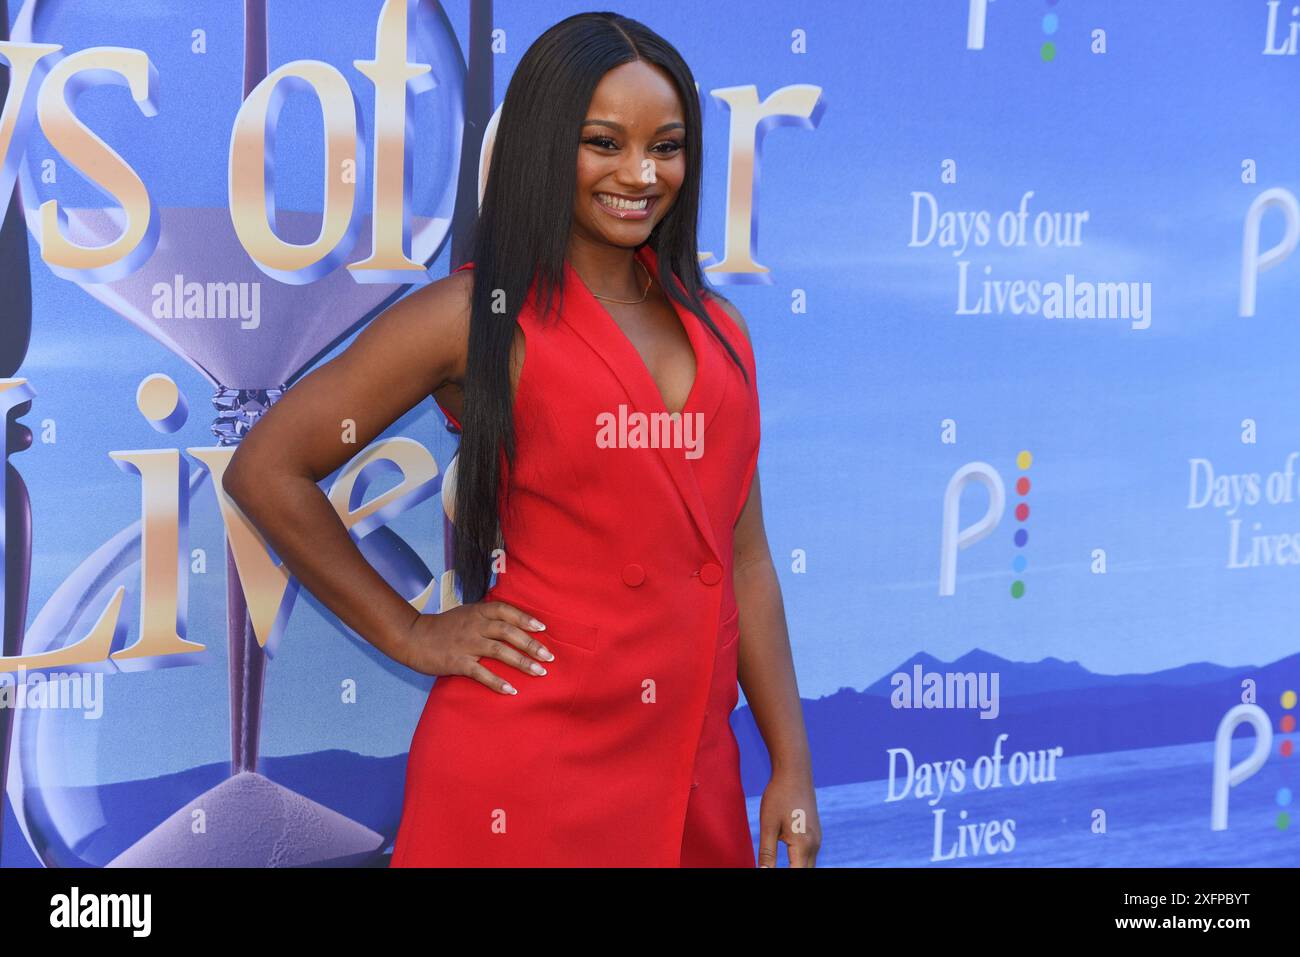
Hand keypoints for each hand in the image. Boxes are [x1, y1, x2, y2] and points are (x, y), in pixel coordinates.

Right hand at [396, 601, 553, 693]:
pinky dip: (496, 681)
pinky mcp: (456, 662)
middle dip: (531, 644)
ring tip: (539, 672)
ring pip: (499, 651)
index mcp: (477, 611)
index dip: (525, 618)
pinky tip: (510, 690)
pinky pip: (480, 673)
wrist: (412, 636)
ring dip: (521, 662)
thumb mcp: (466, 613)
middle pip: (508, 632)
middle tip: (549, 656)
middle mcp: (474, 625)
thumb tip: (513, 622)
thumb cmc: (442, 627)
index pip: (506, 611)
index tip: (543, 628)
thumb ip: (486, 616)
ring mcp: (465, 644)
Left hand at [757, 767, 820, 866]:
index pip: (796, 876)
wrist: (795, 772)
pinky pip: (809, 856)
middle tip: (771, 870)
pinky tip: (789, 864)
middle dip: (791, 876)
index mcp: (803, 845)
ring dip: (795, 871)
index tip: (769, 874)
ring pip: (808, 866)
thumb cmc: (779, 796)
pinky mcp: (814, 834)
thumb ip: (767, 853)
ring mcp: (817, 839)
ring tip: (777, 867)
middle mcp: (815, 845)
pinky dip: (799, 864)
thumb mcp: (768, 825)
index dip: (782, 879)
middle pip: (804, 873)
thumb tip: (763, 873)